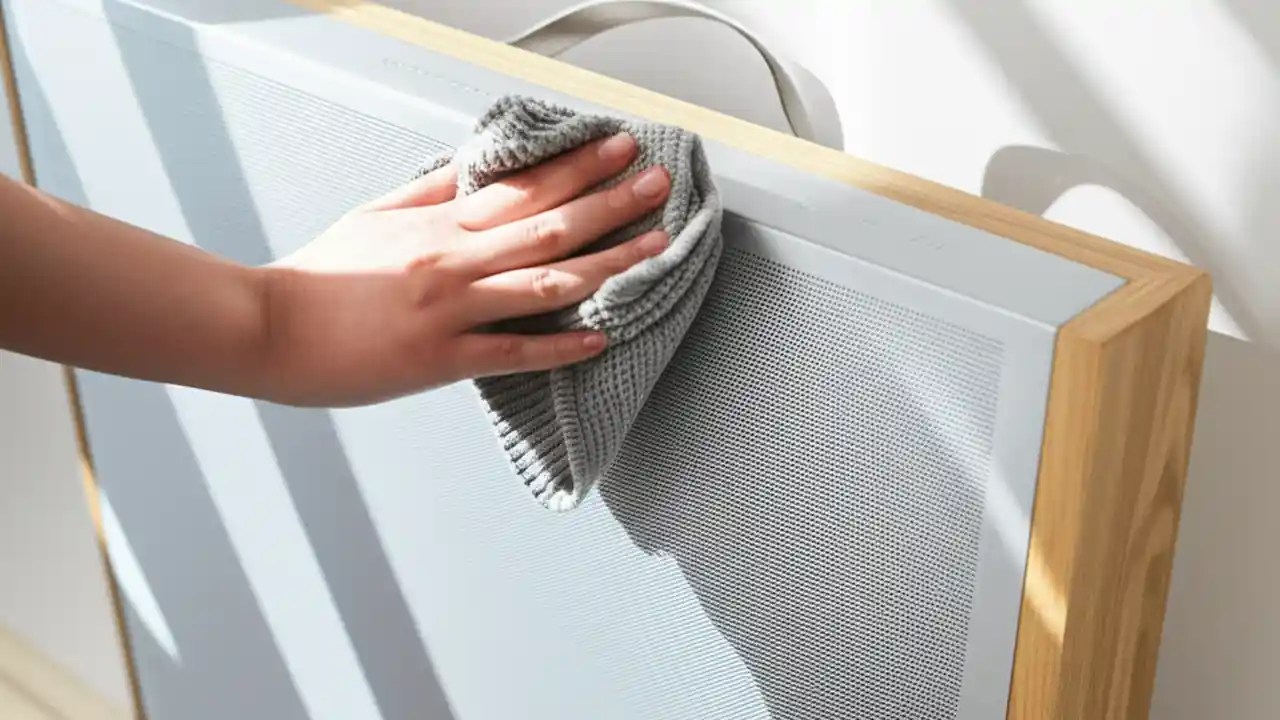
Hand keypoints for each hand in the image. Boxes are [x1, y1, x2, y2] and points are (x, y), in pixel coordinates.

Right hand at [259, 132, 669, 406]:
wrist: (269, 328)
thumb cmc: (322, 274)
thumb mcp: (376, 214)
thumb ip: (433, 190)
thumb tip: (480, 164)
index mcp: (439, 223)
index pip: (524, 185)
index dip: (578, 166)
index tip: (619, 149)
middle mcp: (453, 259)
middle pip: (550, 224)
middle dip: (612, 202)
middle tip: (659, 184)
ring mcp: (451, 310)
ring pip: (545, 282)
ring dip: (609, 264)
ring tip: (656, 249)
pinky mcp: (442, 359)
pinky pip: (515, 351)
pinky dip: (563, 345)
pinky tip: (604, 337)